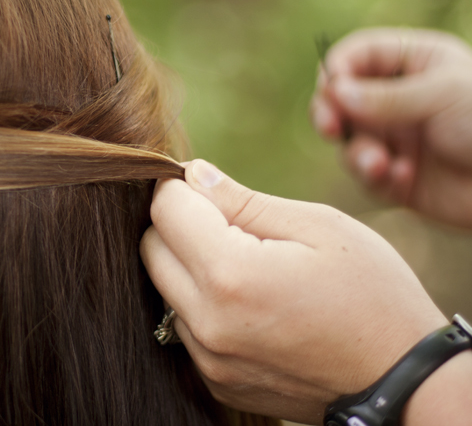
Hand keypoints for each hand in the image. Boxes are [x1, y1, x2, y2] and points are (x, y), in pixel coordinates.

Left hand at [140, 160, 446, 424]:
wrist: (402, 381)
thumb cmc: (371, 295)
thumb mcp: (318, 228)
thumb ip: (243, 201)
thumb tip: (193, 174)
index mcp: (231, 276)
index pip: (165, 211)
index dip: (182, 188)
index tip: (208, 187)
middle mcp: (207, 323)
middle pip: (152, 249)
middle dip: (179, 224)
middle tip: (228, 222)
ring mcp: (209, 358)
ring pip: (164, 289)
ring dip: (188, 266)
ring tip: (246, 263)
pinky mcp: (216, 381)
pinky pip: (184, 326)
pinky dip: (201, 304)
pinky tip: (247, 300)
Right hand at [310, 28, 471, 227]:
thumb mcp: (443, 95)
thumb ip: (385, 96)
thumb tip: (334, 92)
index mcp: (413, 63)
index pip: (355, 56)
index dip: (336, 70)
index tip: (333, 89)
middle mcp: (396, 99)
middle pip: (338, 99)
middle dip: (329, 113)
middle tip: (330, 128)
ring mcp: (395, 137)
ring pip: (348, 141)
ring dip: (358, 153)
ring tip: (380, 164)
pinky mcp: (395, 176)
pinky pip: (366, 175)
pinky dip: (378, 178)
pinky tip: (405, 178)